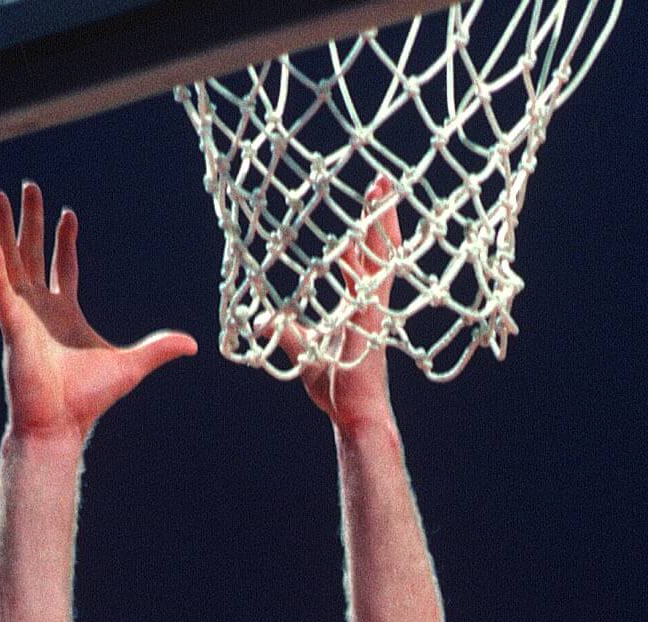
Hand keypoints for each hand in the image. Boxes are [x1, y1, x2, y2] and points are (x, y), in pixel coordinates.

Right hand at [0, 182, 195, 443]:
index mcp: (65, 314)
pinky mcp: (12, 328)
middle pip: (33, 254)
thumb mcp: (131, 365)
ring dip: (4, 229)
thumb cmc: (86, 400)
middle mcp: (40, 310)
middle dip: (31, 221)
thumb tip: (192, 344)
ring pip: (9, 262)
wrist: (60, 426)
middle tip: (29, 187)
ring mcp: (23, 316)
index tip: (67, 213)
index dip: (64, 239)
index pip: (62, 267)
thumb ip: (158, 349)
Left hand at [267, 176, 400, 435]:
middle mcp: (369, 303)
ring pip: (381, 258)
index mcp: (358, 307)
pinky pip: (374, 282)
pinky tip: (371, 237)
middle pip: (377, 250)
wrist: (353, 414)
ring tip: (384, 191)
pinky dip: (374, 259)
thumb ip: (286, 332)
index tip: (365, 204)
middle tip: (381, 182)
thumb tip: (263, 318)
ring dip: (382, 225)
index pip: (361, 261)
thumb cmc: (335, 387)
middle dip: (379, 216)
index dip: (363, 234)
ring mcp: (373, 310)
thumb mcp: (304, 351)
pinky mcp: (371, 321)